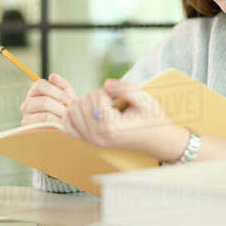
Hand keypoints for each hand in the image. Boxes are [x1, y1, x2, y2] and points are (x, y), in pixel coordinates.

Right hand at [20, 73, 77, 125]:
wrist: (67, 126)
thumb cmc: (67, 108)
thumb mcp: (67, 94)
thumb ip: (62, 84)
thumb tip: (52, 76)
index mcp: (35, 91)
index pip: (40, 85)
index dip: (57, 92)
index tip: (70, 100)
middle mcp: (27, 103)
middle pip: (44, 102)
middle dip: (61, 108)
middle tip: (71, 113)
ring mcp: (26, 117)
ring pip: (45, 116)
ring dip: (60, 118)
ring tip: (69, 120)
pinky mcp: (29, 130)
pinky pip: (44, 128)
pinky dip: (56, 127)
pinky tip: (63, 127)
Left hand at [61, 79, 176, 154]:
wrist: (157, 140)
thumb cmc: (152, 119)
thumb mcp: (145, 99)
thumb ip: (125, 88)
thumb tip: (106, 83)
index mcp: (110, 127)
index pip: (96, 96)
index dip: (110, 92)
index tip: (122, 99)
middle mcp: (97, 137)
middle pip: (83, 102)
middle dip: (98, 96)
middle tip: (115, 104)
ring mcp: (91, 141)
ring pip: (73, 111)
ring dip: (88, 104)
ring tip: (106, 108)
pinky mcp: (89, 141)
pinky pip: (68, 126)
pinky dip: (74, 115)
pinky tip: (89, 112)